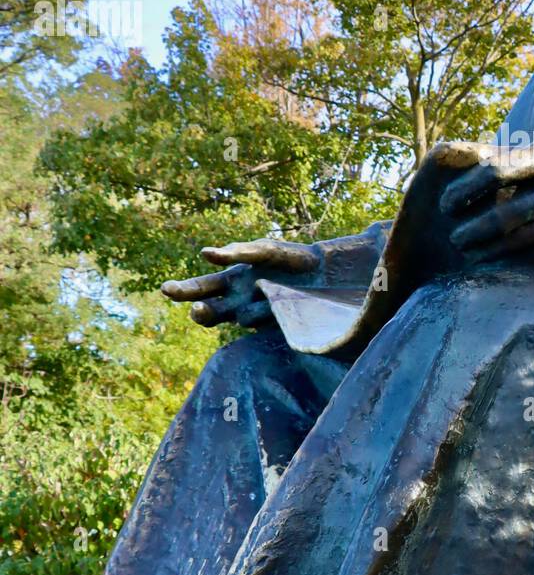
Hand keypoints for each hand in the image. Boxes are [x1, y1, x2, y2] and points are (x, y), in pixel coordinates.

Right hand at [161, 238, 322, 327]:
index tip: (166, 288)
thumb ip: (237, 252)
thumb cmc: (292, 257)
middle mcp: (238, 301)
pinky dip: (266, 309)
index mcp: (230, 281)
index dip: (182, 291)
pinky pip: (266, 321)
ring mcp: (256, 314)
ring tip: (264, 291)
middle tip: (196, 308)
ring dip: (247, 306)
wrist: (327, 272)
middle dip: (198, 311)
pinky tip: (275, 301)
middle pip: (209, 313)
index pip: (199, 290)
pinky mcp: (275, 325)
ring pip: (238, 320)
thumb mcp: (264, 249)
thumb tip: (205, 254)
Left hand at [438, 142, 533, 268]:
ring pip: (511, 243)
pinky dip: (501, 262)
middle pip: (501, 216)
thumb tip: (450, 155)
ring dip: (482, 250)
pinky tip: (487, 261)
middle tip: (454, 236)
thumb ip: (504, 156)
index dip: (464, 191)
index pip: (494, 173)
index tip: (446, 204)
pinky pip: (526, 260)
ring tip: (466, 250)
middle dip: (470, 230)